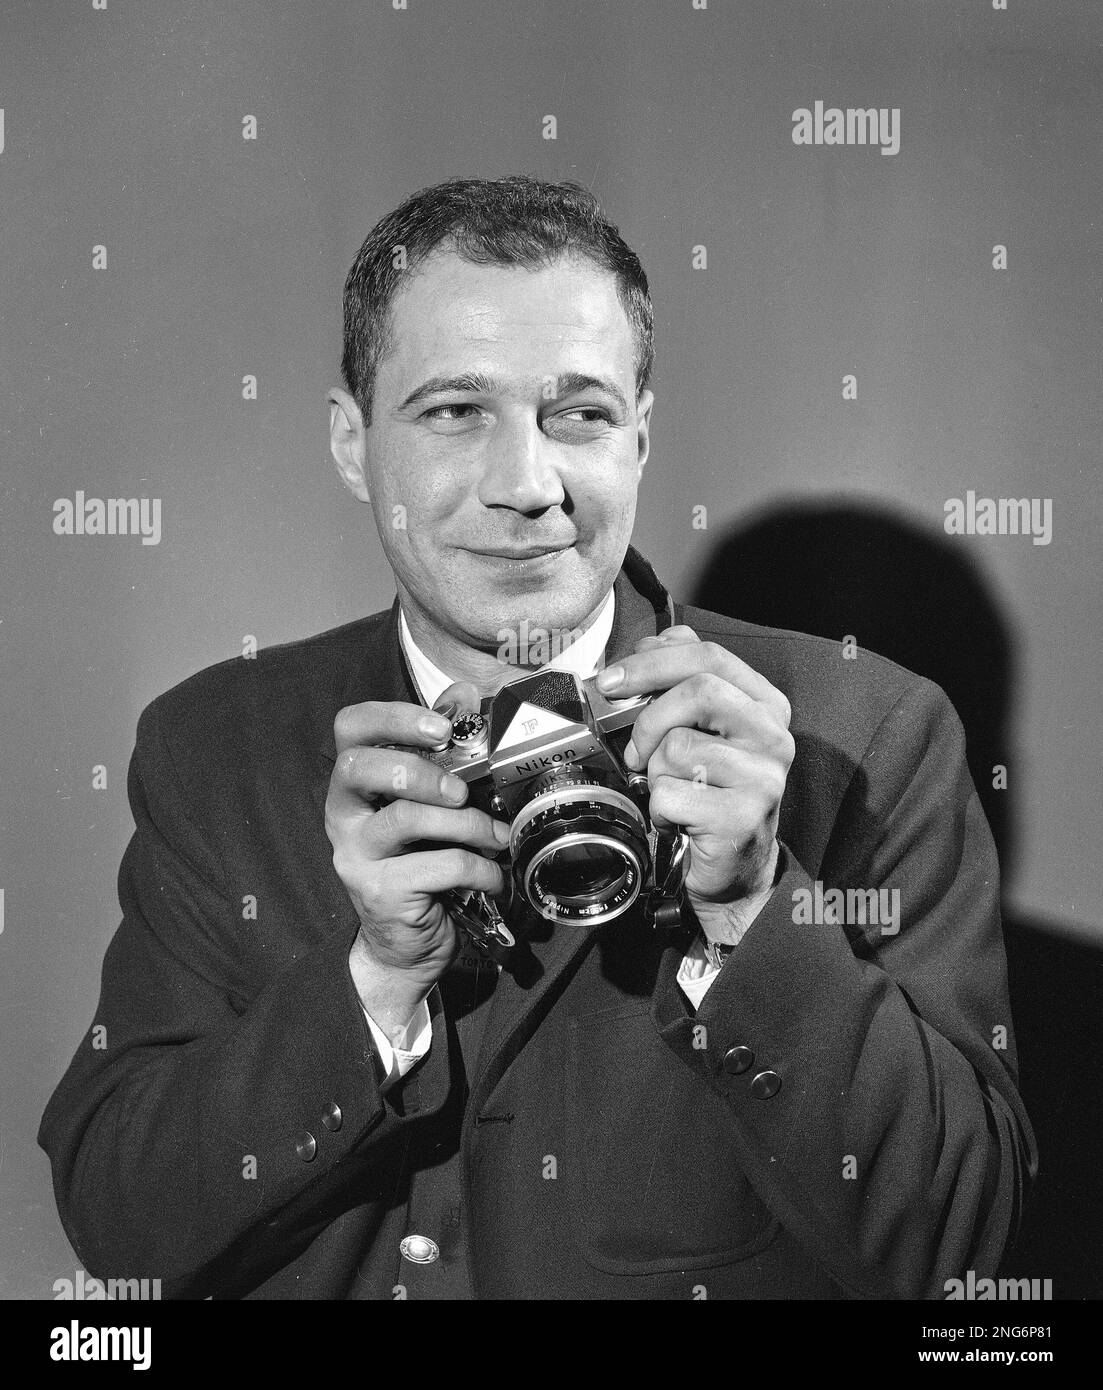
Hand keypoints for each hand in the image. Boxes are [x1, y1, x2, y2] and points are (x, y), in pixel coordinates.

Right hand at [324, 682, 508, 1034]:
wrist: (406, 945)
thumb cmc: (423, 862)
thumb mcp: (432, 804)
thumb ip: (445, 752)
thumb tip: (466, 692)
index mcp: (354, 783)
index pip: (350, 728)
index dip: (393, 717)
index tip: (440, 729)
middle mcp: (342, 815)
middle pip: (359, 768)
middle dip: (419, 770)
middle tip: (461, 791)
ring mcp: (355, 856)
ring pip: (407, 818)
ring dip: (468, 824)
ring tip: (497, 837)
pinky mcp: (380, 893)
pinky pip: (440, 866)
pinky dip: (480, 868)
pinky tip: (493, 876)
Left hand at [595, 628, 794, 943]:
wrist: (734, 867)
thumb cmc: (707, 793)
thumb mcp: (698, 730)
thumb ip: (678, 683)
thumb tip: (646, 646)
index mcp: (763, 702)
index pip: (707, 654)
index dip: (650, 661)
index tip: (609, 680)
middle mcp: (773, 734)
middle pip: (699, 689)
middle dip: (648, 715)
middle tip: (632, 746)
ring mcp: (764, 776)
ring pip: (677, 746)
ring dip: (654, 772)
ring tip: (670, 789)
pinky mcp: (744, 816)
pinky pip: (670, 794)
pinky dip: (658, 808)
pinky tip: (677, 818)